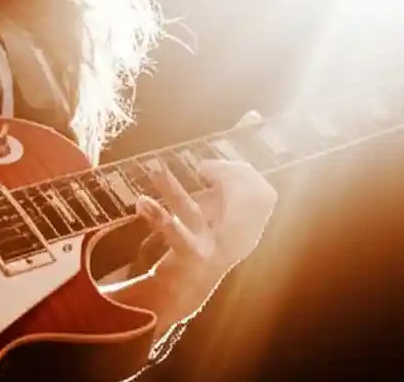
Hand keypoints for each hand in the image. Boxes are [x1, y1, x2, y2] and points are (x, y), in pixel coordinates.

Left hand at [136, 113, 277, 279]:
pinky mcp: (187, 258)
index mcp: (250, 224)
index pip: (262, 194)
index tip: (216, 164)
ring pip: (194, 212)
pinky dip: (156, 215)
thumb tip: (253, 115)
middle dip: (224, 176)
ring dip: (172, 189)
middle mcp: (237, 238)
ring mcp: (212, 249)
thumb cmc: (203, 234)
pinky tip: (141, 201)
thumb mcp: (220, 200)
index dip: (244, 172)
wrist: (181, 288)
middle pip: (239, 203)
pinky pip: (172, 233)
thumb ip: (233, 163)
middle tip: (202, 166)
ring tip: (155, 168)